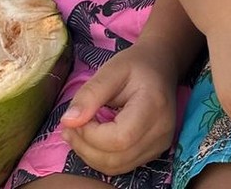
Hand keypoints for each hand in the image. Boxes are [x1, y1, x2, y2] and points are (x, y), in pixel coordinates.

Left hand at [59, 43, 178, 174]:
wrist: (161, 66)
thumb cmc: (137, 64)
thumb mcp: (112, 69)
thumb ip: (89, 94)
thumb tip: (68, 121)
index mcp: (154, 105)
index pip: (119, 138)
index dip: (90, 135)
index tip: (77, 117)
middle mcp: (162, 130)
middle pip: (116, 158)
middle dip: (85, 146)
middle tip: (69, 126)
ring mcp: (160, 143)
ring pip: (116, 166)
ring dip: (89, 154)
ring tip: (78, 132)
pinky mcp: (155, 150)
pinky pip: (121, 165)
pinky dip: (101, 156)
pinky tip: (93, 138)